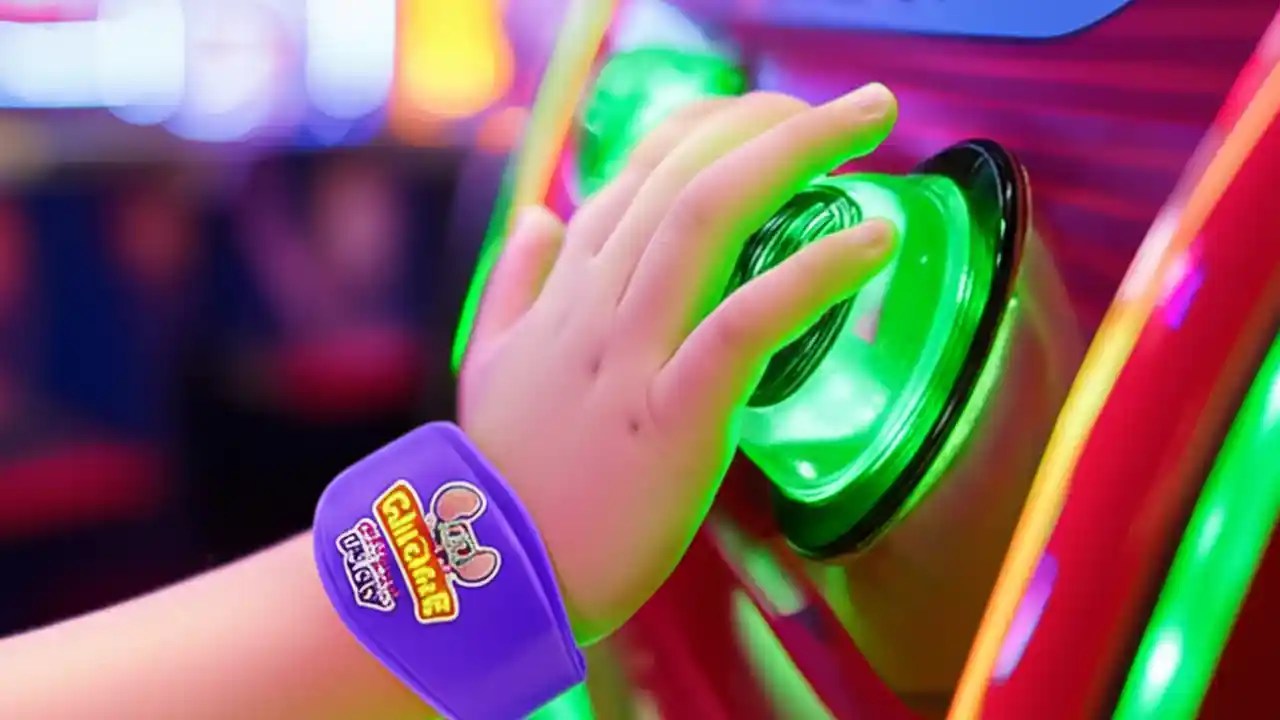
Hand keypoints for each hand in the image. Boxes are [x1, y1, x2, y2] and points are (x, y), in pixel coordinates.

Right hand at [459, 83, 898, 642]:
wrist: (482, 579)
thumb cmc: (506, 478)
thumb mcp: (493, 364)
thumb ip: (517, 283)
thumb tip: (541, 214)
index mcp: (567, 291)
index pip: (639, 175)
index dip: (710, 127)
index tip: (769, 115)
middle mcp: (596, 304)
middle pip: (683, 175)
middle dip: (770, 120)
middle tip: (853, 110)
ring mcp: (630, 356)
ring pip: (707, 219)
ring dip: (795, 154)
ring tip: (870, 124)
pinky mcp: (670, 417)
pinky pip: (743, 324)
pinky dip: (812, 274)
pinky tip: (873, 239)